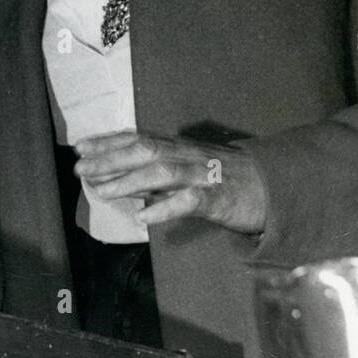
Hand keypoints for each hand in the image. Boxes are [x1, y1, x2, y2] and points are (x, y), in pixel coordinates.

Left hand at [73, 130, 266, 234]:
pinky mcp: (220, 199)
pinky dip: (165, 208)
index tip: (82, 146)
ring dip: (129, 179)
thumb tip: (127, 182)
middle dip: (111, 157)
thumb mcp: (193, 171)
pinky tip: (143, 217)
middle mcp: (190, 156)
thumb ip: (162, 176)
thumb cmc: (230, 180)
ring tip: (102, 190)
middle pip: (145, 150)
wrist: (276, 188)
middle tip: (81, 168)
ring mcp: (205, 176)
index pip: (140, 139)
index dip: (109, 141)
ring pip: (163, 171)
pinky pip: (190, 201)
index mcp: (182, 149)